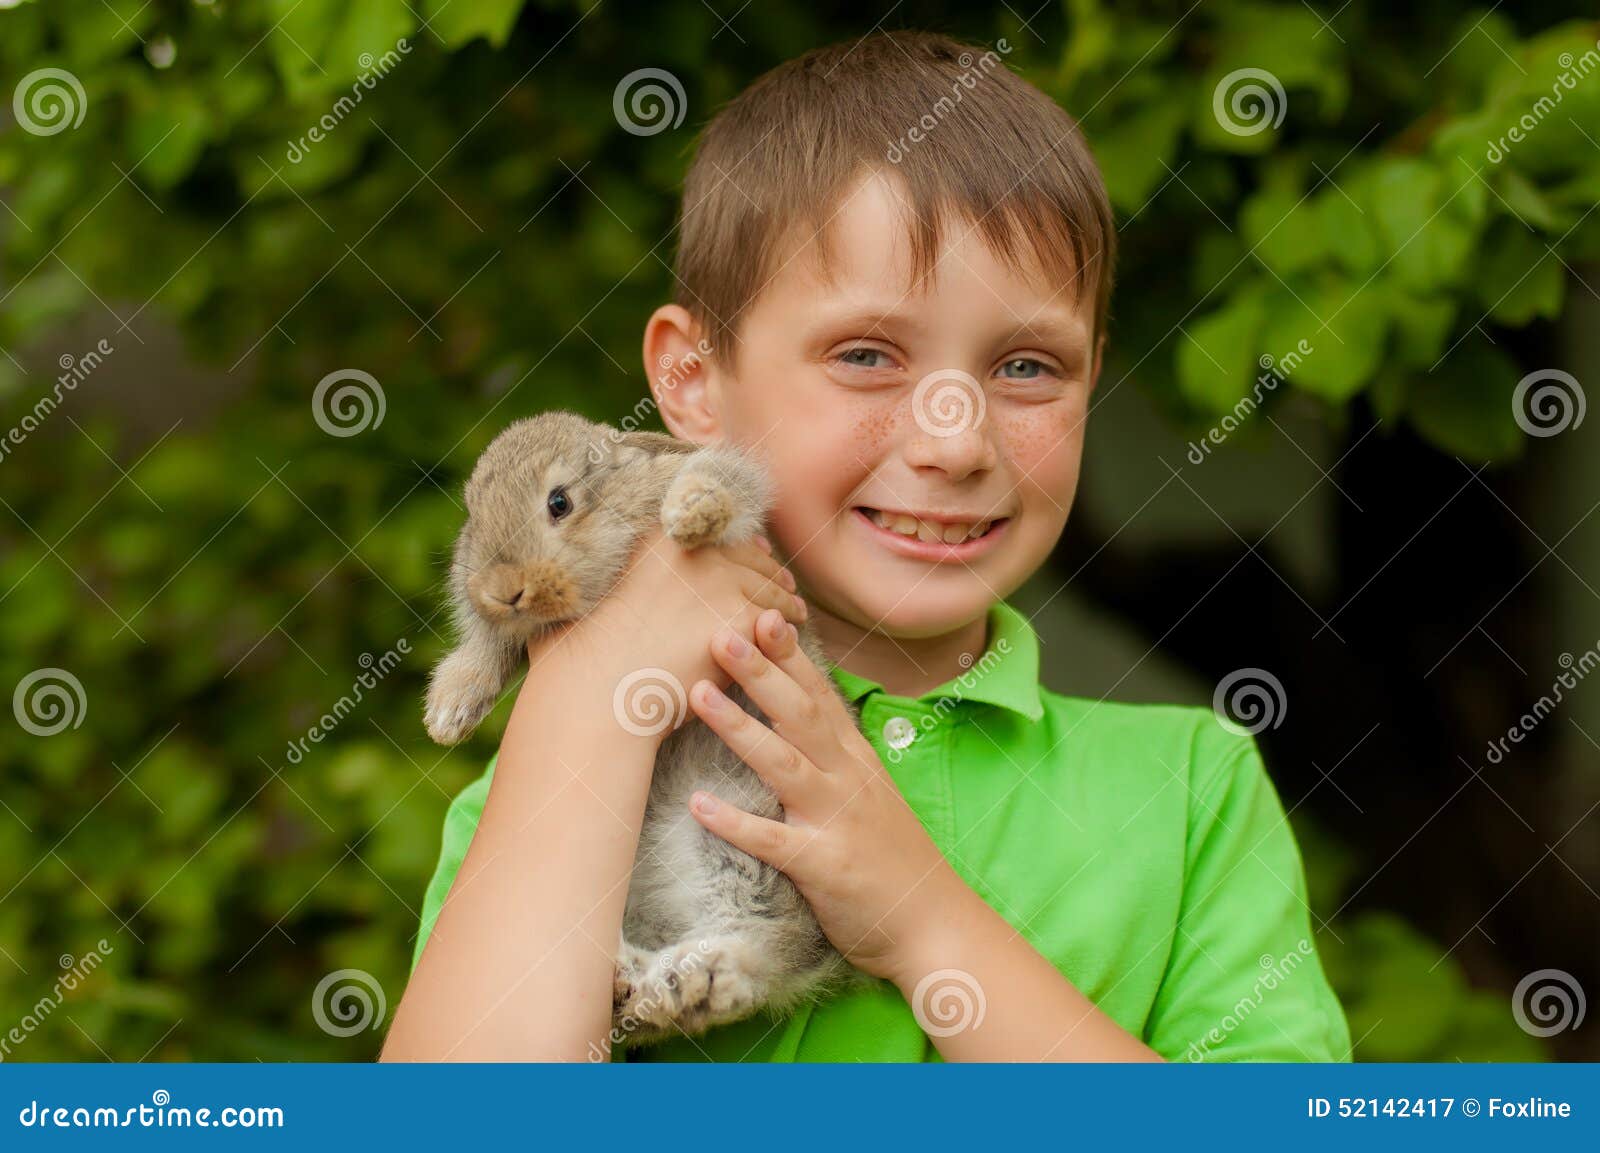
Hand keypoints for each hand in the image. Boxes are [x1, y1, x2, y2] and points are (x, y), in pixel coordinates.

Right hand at [528, 531, 807, 742]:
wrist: (598, 696)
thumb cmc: (577, 658)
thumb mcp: (576, 593)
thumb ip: (597, 571)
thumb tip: (573, 562)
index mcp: (653, 535)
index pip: (712, 531)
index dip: (733, 545)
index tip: (747, 554)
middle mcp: (689, 548)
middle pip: (745, 553)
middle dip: (765, 567)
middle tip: (781, 582)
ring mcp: (717, 578)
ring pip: (767, 583)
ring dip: (782, 595)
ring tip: (792, 608)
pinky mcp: (739, 616)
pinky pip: (778, 617)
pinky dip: (788, 625)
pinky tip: (793, 633)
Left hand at [683, 608, 967, 981]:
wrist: (935, 926)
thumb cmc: (893, 860)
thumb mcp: (868, 793)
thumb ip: (834, 755)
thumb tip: (794, 716)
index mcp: (855, 759)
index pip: (819, 694)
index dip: (789, 653)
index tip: (760, 611)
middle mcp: (847, 779)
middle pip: (799, 714)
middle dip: (759, 671)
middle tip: (720, 631)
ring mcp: (836, 821)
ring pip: (784, 763)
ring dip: (739, 727)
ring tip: (698, 695)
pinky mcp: (823, 867)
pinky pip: (773, 842)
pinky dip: (736, 823)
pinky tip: (698, 806)